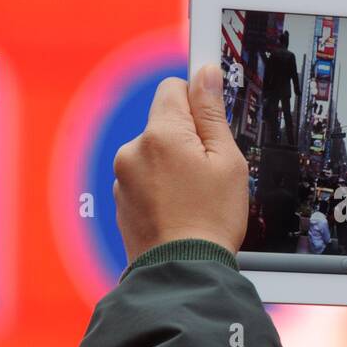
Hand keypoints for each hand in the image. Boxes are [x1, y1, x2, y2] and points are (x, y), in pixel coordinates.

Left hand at [113, 65, 247, 260]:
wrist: (182, 271)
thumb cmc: (210, 221)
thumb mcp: (227, 161)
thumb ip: (212, 113)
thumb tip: (206, 75)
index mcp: (161, 134)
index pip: (174, 88)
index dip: (198, 101)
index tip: (211, 119)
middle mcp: (134, 150)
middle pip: (164, 123)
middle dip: (187, 139)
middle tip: (210, 170)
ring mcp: (122, 176)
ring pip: (154, 153)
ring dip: (172, 165)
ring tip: (194, 197)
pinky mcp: (120, 199)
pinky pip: (143, 178)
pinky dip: (160, 187)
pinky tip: (178, 209)